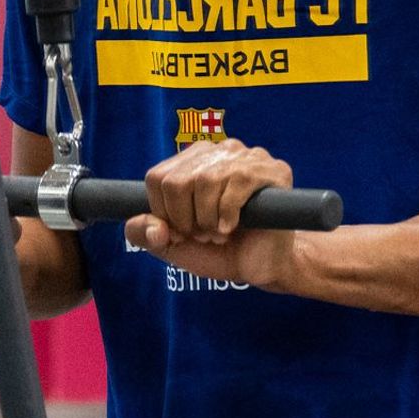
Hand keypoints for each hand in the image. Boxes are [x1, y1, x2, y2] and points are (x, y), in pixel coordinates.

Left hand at [129, 137, 299, 290]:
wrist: (264, 265)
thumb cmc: (218, 251)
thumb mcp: (171, 246)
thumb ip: (145, 235)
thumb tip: (153, 226)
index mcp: (190, 161)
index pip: (157, 178)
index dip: (163, 213)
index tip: (180, 232)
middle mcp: (218, 151)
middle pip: (177, 181)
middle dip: (185, 219)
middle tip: (203, 235)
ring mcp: (248, 157)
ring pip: (206, 181)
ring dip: (208, 220)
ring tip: (219, 234)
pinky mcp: (273, 170)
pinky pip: (237, 184)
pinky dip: (228, 214)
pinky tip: (232, 228)